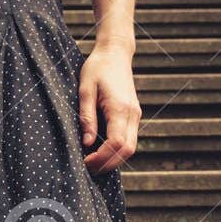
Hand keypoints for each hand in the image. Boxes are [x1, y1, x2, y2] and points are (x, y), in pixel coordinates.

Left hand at [78, 45, 140, 173]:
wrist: (115, 53)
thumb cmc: (97, 68)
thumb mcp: (85, 90)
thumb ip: (87, 117)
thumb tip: (87, 143)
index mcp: (120, 108)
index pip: (116, 143)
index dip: (101, 157)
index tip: (85, 161)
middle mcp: (132, 114)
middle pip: (127, 151)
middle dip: (108, 164)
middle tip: (87, 168)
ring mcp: (135, 115)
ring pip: (130, 148)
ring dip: (113, 160)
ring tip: (93, 163)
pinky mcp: (133, 116)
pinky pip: (129, 140)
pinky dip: (117, 151)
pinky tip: (101, 152)